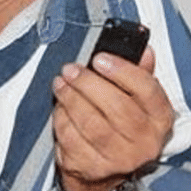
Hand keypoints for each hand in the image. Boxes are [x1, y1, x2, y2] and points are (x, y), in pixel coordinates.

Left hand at [52, 47, 174, 190]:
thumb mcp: (134, 94)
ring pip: (91, 124)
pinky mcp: (92, 167)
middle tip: (70, 69)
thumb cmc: (120, 120)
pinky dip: (61, 117)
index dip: (122, 71)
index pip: (147, 90)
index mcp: (158, 117)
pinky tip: (59, 106)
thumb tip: (142, 51)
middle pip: (117, 108)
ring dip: (70, 98)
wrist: (107, 164)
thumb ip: (136, 71)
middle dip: (88, 83)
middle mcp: (144, 141)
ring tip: (60, 83)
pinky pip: (71, 138)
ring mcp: (118, 157)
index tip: (99, 58)